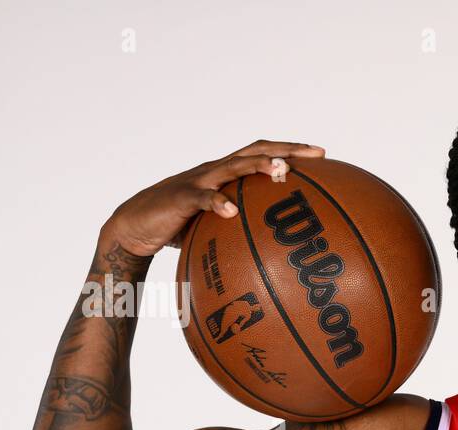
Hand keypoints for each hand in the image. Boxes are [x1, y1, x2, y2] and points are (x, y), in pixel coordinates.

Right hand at [101, 139, 326, 256]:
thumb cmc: (180, 226)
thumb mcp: (217, 225)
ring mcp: (199, 180)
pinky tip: (232, 211)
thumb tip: (279, 250)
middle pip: (255, 151)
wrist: (135, 225)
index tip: (322, 155)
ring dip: (256, 166)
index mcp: (226, 173)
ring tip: (280, 170)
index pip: (263, 153)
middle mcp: (216, 170)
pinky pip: (202, 198)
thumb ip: (244, 227)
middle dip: (287, 150)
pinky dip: (217, 202)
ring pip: (232, 167)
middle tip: (317, 154)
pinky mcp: (182, 197)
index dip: (291, 150)